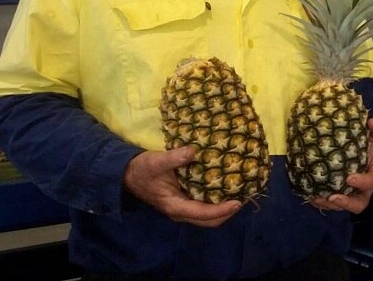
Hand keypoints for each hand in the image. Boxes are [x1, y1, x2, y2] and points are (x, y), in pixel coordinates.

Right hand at [123, 147, 240, 227]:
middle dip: (228, 212)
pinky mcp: (185, 201)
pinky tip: (227, 188)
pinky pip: (205, 207)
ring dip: (224, 208)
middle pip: (209, 221)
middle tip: (244, 197)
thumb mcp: (155, 161)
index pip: (203, 214)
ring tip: (240, 193)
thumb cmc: (142, 169)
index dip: (222, 210)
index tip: (238, 202)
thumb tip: (193, 151)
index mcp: (175, 206)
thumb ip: (174, 158)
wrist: (128, 174)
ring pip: (208, 216)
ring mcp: (183, 208)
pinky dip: (218, 202)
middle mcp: (181, 211)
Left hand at [314, 118, 372, 213]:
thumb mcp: (372, 138)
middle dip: (346, 202)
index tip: (349, 177)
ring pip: (341, 207)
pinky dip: (320, 203)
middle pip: (359, 204)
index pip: (372, 182)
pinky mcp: (338, 198)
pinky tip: (310, 196)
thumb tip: (372, 121)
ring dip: (328, 204)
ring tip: (316, 197)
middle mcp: (363, 190)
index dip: (362, 182)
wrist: (358, 155)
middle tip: (333, 197)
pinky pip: (329, 205)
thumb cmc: (366, 148)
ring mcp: (350, 196)